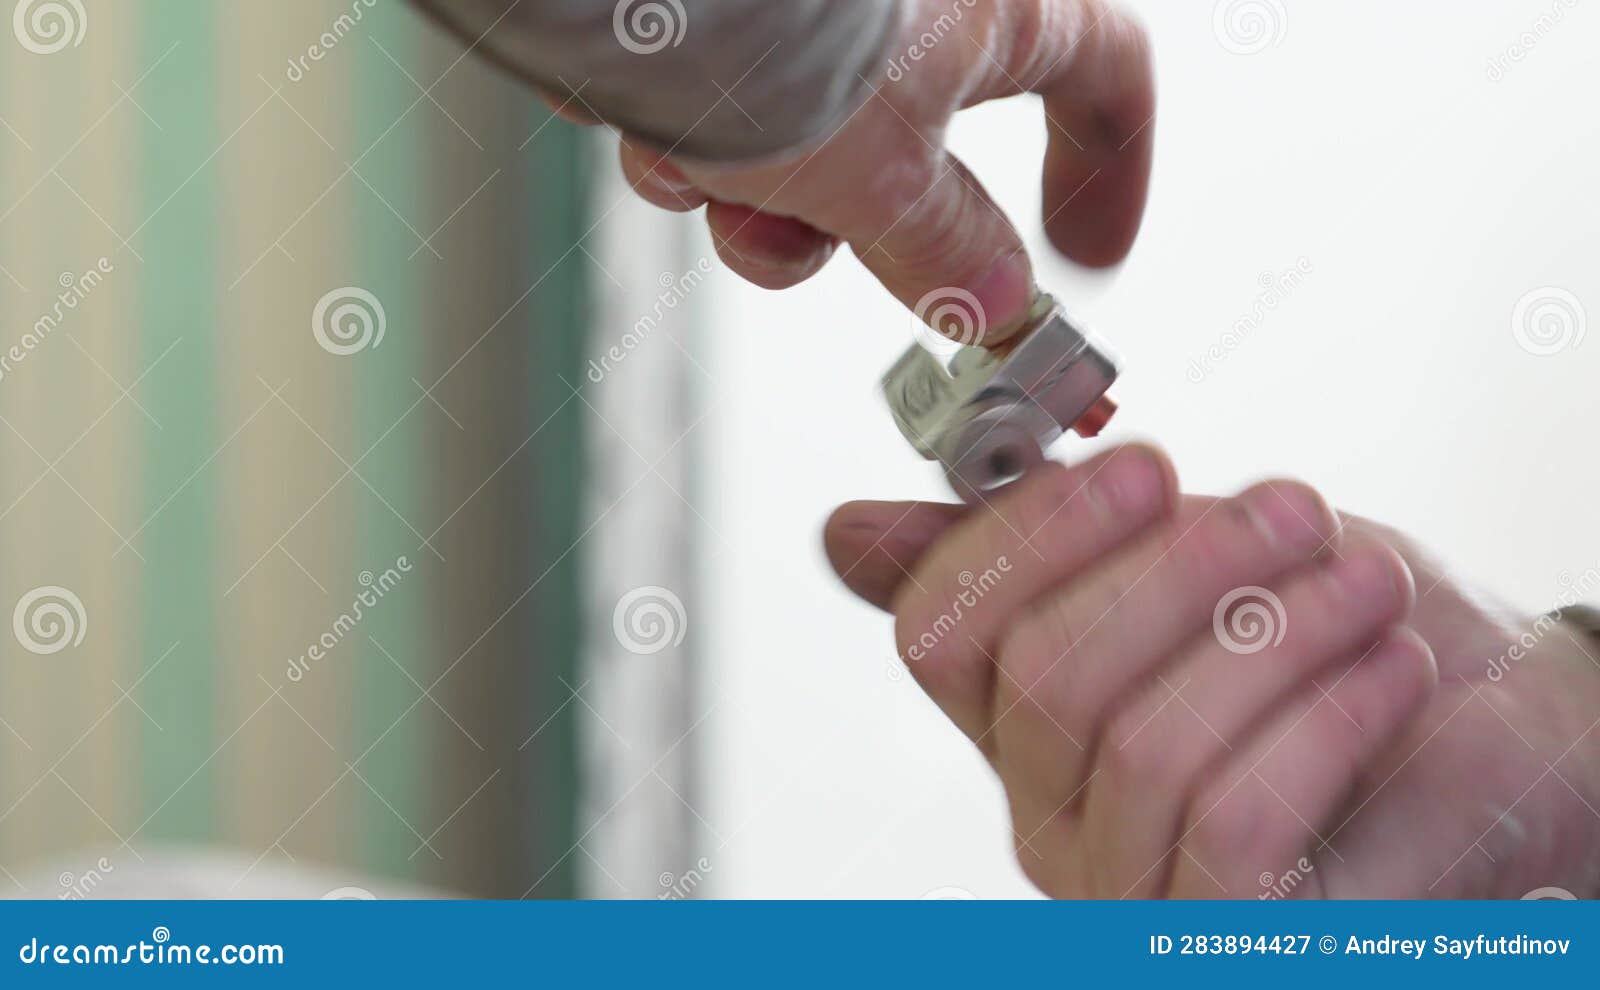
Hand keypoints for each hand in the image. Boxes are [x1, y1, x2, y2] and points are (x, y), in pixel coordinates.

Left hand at [602, 0, 1154, 343]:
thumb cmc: (779, 20)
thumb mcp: (884, 176)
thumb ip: (946, 249)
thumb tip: (992, 298)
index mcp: (1002, 3)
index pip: (1108, 76)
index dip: (1109, 169)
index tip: (1084, 248)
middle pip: (919, 144)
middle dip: (858, 222)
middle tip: (819, 243)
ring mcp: (815, 4)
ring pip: (812, 139)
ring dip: (760, 197)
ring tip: (719, 181)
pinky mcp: (727, 16)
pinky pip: (731, 105)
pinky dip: (695, 143)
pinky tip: (663, 132)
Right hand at [823, 447, 1599, 897]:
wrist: (1502, 730)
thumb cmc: (1340, 641)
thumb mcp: (1186, 558)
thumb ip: (1032, 544)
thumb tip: (849, 533)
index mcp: (1023, 714)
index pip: (939, 630)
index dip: (1025, 535)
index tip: (1141, 468)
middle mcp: (1055, 812)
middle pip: (1043, 678)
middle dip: (1178, 568)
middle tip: (1288, 510)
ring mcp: (1135, 888)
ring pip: (1144, 749)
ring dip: (1274, 634)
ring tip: (1364, 581)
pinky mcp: (1234, 939)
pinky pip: (1237, 829)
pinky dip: (1323, 723)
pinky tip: (1386, 668)